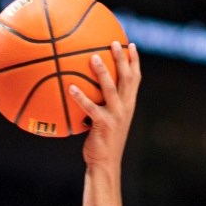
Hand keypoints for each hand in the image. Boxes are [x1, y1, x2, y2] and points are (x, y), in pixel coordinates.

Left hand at [67, 42, 140, 169]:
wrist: (105, 163)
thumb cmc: (102, 141)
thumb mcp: (107, 120)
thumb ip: (103, 104)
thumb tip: (86, 87)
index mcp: (128, 104)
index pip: (135, 78)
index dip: (134, 61)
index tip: (130, 44)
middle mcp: (125, 107)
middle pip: (127, 78)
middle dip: (122, 59)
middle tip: (114, 42)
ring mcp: (116, 116)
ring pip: (111, 88)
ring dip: (102, 72)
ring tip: (93, 57)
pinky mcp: (103, 124)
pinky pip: (90, 107)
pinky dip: (80, 97)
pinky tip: (70, 87)